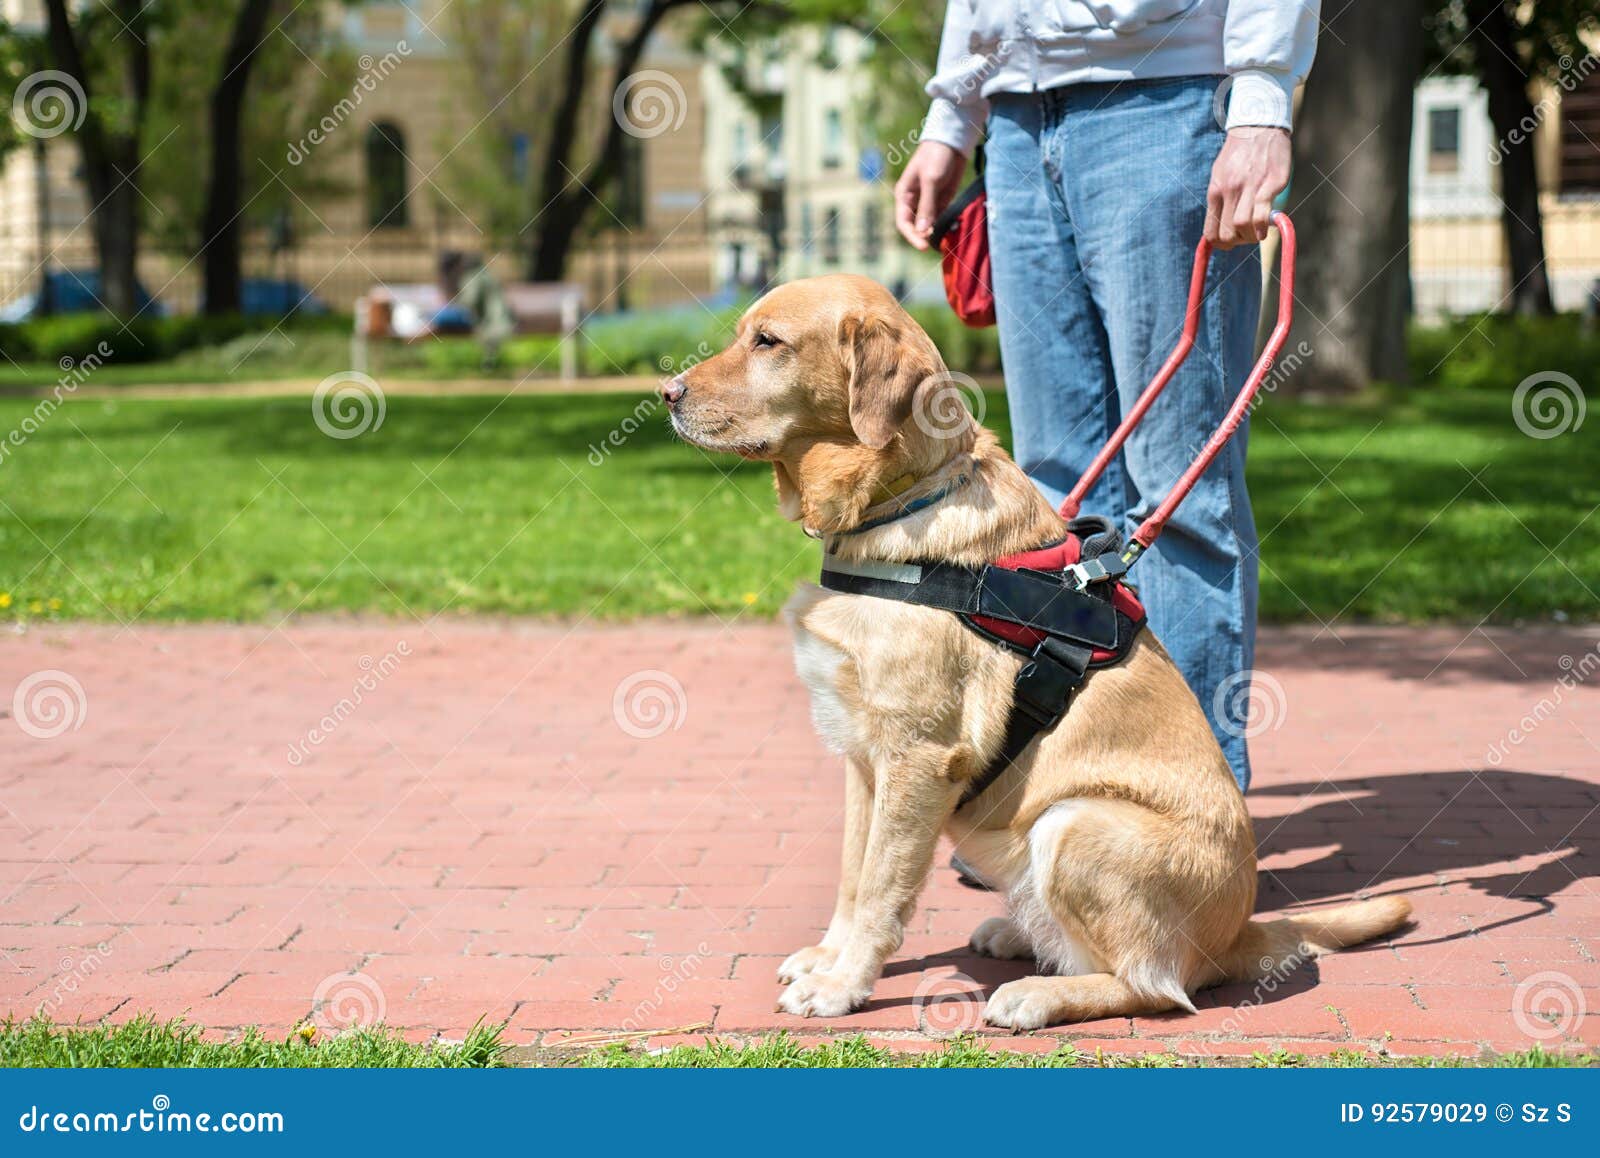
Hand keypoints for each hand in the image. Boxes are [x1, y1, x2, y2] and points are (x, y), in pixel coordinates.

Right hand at [893, 140, 966, 249]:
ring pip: (928, 224)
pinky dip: (945, 225)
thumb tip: (922, 231)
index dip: (912, 236)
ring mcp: (928, 201)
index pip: (903, 223)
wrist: (953, 141)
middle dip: (923, 237)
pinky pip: (941, 217)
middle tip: (936, 244)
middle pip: (915, 227)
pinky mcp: (942, 200)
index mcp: (904, 195)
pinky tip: (951, 229)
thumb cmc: (936, 156)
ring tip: (945, 239)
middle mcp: (914, 201)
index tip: (924, 246)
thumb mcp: (931, 180)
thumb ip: (927, 206)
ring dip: (935, 232)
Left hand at [1205, 127, 1290, 248]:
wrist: (1259, 124)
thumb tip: (1222, 223)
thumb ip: (1221, 198)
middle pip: (1227, 233)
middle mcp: (1229, 190)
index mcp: (1215, 191)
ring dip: (1251, 237)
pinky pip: (1261, 213)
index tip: (1233, 241)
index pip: (1211, 231)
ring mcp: (1248, 187)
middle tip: (1249, 236)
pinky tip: (1266, 228)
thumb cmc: (1240, 153)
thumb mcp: (1220, 174)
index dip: (1222, 244)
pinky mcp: (1269, 183)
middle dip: (1238, 242)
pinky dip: (1262, 226)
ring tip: (1259, 232)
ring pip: (1242, 226)